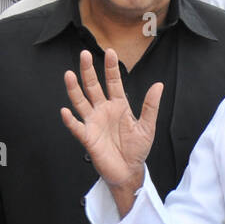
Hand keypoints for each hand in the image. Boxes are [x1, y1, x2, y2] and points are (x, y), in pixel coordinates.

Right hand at [61, 48, 161, 216]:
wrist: (129, 171)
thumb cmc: (137, 149)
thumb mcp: (147, 127)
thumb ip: (151, 106)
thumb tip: (159, 85)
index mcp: (118, 105)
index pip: (113, 82)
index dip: (111, 68)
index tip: (110, 52)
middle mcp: (103, 110)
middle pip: (93, 86)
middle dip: (89, 71)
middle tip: (85, 54)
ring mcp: (94, 122)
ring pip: (81, 102)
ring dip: (74, 89)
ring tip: (69, 75)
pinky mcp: (88, 138)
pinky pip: (77, 127)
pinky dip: (70, 120)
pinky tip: (65, 112)